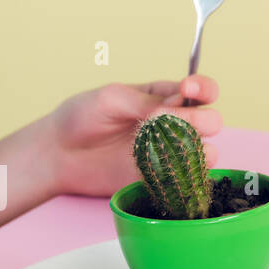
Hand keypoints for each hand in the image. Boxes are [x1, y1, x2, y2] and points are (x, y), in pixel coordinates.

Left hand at [44, 77, 220, 197]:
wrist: (58, 153)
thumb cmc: (81, 117)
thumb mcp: (112, 98)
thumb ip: (146, 102)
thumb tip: (176, 110)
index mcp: (163, 96)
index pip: (199, 89)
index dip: (202, 88)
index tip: (188, 88)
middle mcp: (172, 124)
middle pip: (209, 120)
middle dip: (202, 120)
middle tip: (179, 124)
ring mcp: (167, 153)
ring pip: (205, 152)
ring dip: (199, 151)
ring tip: (176, 150)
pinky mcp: (158, 179)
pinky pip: (186, 180)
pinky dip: (187, 177)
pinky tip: (172, 172)